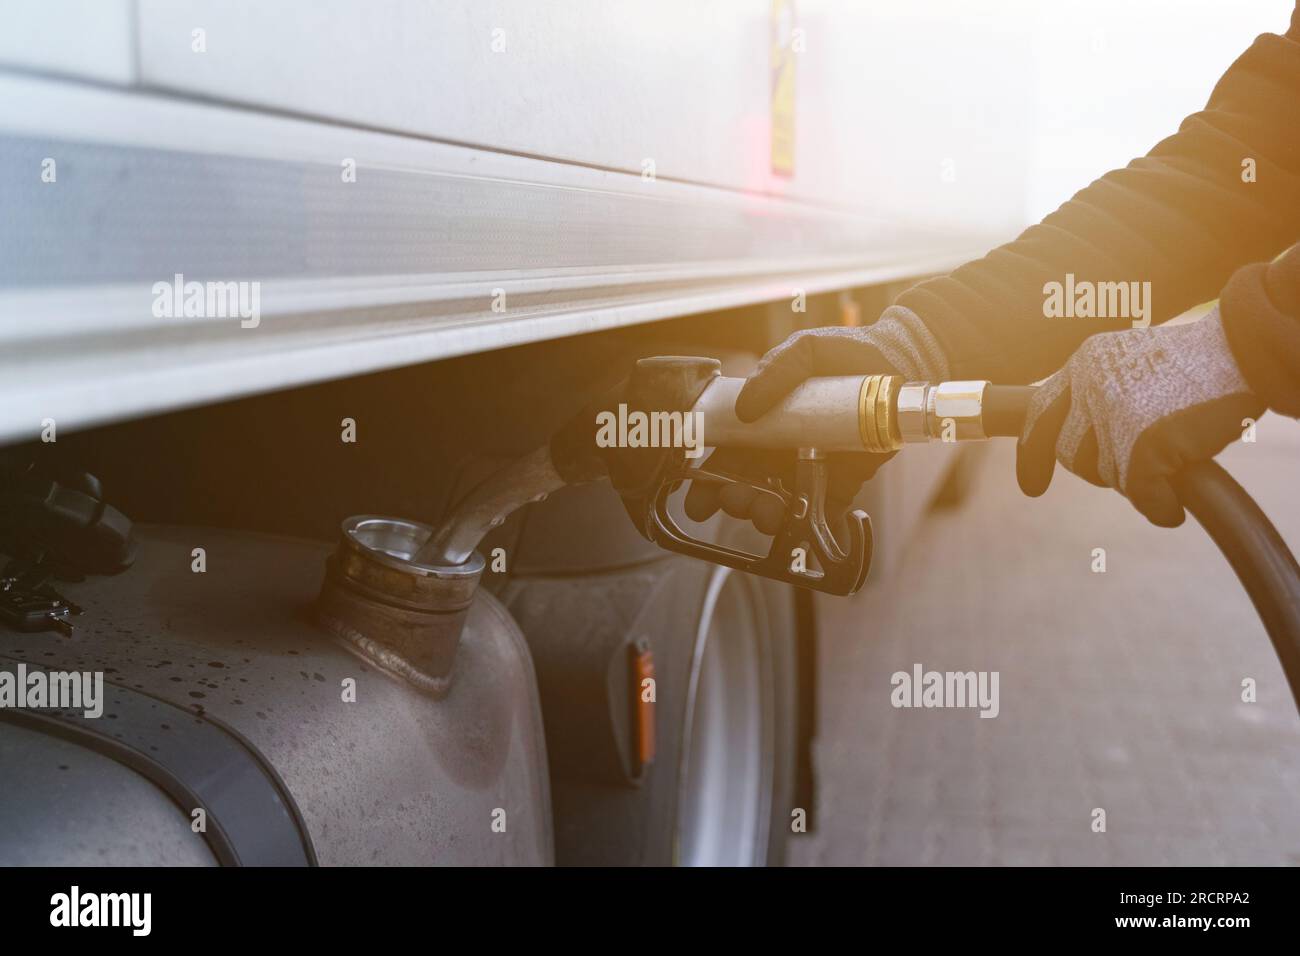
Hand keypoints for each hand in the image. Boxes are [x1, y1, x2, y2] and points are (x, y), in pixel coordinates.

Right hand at [685, 306, 949, 529]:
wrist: (900, 363)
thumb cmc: (848, 352)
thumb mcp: (804, 351)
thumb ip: (774, 370)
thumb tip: (745, 407)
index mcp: (762, 421)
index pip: (725, 457)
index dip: (706, 482)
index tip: (697, 498)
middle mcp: (780, 449)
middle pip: (745, 486)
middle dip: (733, 501)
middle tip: (736, 501)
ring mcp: (810, 468)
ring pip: (777, 503)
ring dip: (763, 515)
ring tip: (765, 512)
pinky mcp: (842, 481)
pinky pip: (821, 509)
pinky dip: (807, 523)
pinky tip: (798, 524)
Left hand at [1017, 308, 1263, 526]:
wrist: (1245, 347)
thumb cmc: (1200, 362)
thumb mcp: (1133, 364)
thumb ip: (1103, 395)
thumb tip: (1093, 452)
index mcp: (1085, 362)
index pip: (1039, 413)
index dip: (1032, 455)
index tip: (1033, 487)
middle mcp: (1091, 384)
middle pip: (1072, 454)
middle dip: (1101, 470)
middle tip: (1138, 467)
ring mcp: (1115, 412)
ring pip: (1107, 474)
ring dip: (1138, 481)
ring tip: (1172, 457)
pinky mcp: (1142, 442)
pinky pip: (1140, 494)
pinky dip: (1160, 506)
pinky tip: (1173, 505)